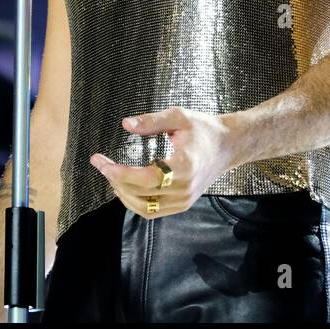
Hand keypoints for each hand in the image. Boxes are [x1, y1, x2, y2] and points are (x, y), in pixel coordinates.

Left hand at [89, 107, 234, 218]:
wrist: (227, 146)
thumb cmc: (203, 129)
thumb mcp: (179, 117)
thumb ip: (151, 121)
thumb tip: (126, 124)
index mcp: (185, 166)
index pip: (147, 178)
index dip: (121, 173)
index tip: (102, 162)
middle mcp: (185, 188)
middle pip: (142, 194)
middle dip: (116, 180)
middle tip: (102, 164)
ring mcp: (184, 200)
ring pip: (145, 208)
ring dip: (123, 194)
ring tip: (111, 175)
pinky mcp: (182, 204)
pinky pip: (152, 211)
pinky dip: (134, 202)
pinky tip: (125, 187)